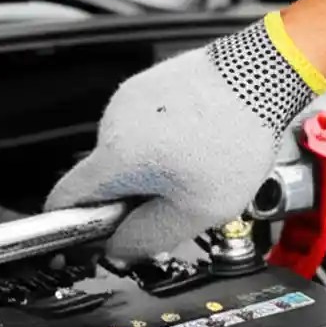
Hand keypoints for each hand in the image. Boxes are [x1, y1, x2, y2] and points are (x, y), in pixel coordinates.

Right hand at [44, 13, 325, 261]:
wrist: (262, 75)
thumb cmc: (235, 135)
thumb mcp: (196, 211)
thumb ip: (147, 238)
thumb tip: (117, 251)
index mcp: (116, 156)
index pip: (63, 200)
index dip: (70, 227)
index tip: (85, 239)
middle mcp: (113, 123)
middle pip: (102, 179)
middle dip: (130, 199)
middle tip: (175, 203)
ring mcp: (128, 100)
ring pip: (125, 155)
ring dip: (151, 170)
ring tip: (195, 164)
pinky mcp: (146, 86)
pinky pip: (142, 129)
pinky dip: (162, 143)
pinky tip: (196, 141)